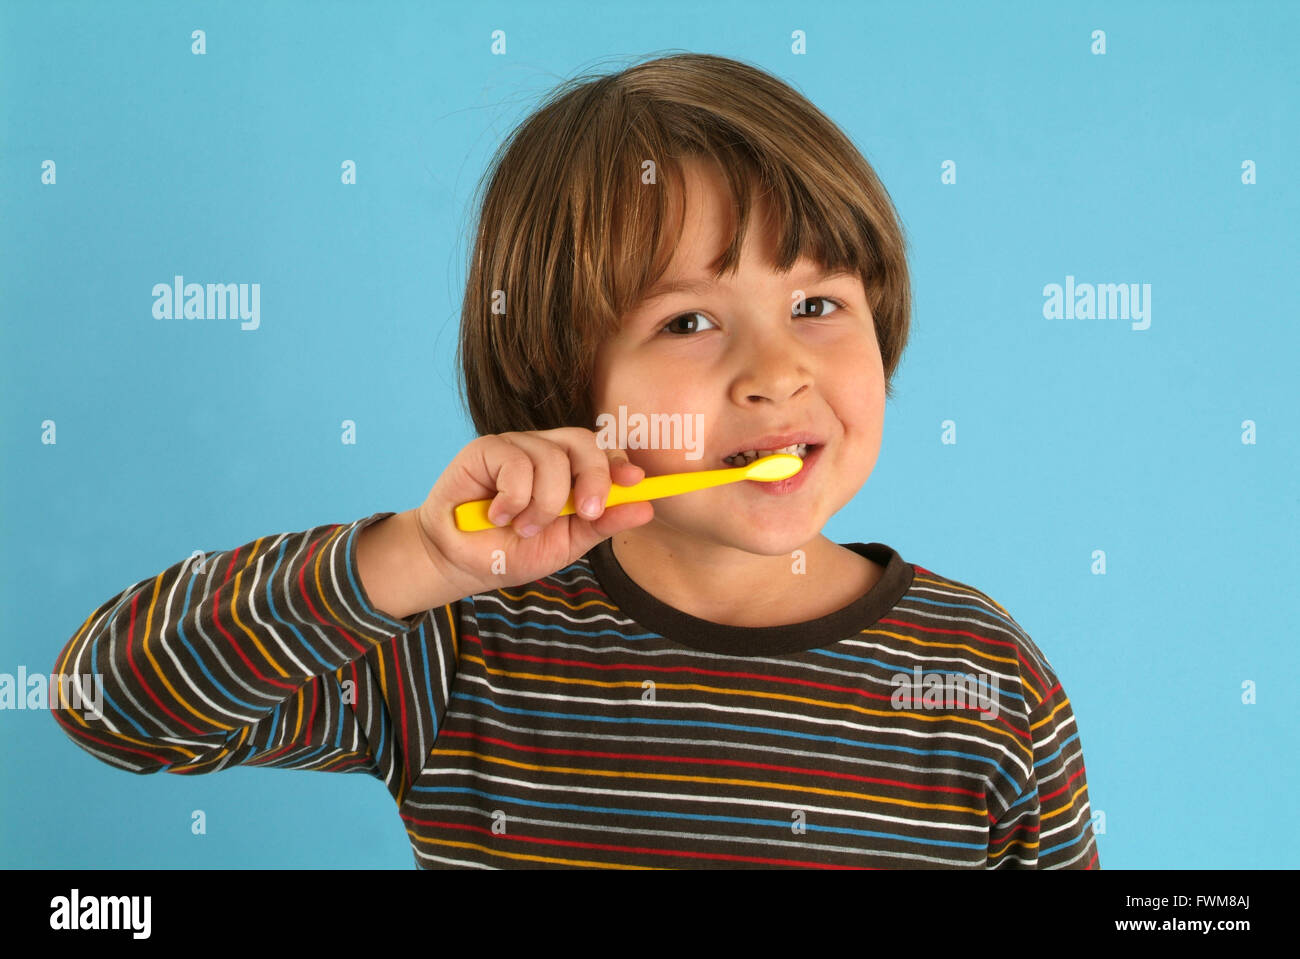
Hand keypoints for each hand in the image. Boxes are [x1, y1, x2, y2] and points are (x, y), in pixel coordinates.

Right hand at [414, 427, 654, 596]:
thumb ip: (603, 523)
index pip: (603, 452)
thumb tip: (647, 507)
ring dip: (543, 505)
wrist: (461, 563)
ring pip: (552, 458)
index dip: (619, 463)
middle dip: (594, 479)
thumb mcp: (566, 543)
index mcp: (569, 472)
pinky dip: (513, 499)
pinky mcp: (486, 449)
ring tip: (522, 528)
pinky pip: (517, 463)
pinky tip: (497, 515)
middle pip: (584, 442)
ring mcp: (516, 446)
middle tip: (584, 513)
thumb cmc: (512, 551)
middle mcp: (545, 452)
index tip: (634, 482)